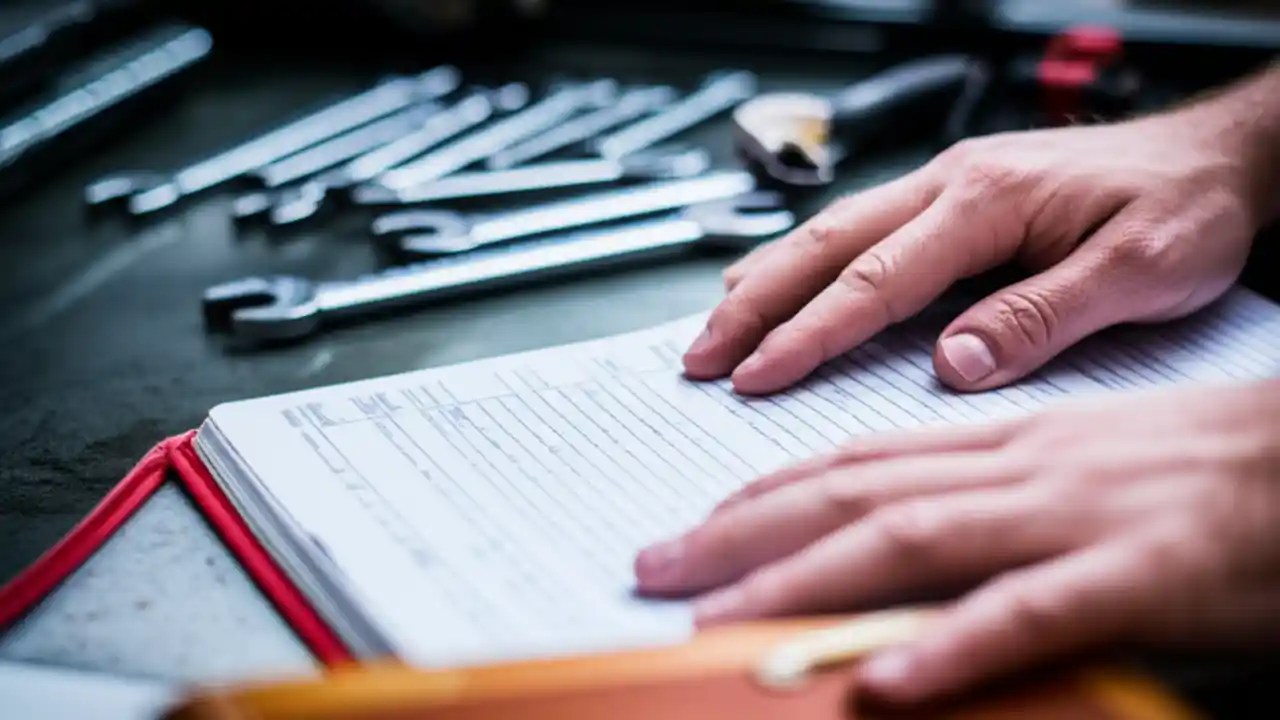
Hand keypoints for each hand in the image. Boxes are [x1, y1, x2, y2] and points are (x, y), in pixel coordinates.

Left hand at [634, 379, 1279, 703]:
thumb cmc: (1217, 467)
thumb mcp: (1086, 469)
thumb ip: (997, 498)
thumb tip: (908, 539)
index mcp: (1010, 444)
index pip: (860, 458)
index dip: (766, 491)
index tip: (699, 521)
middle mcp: (1022, 469)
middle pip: (854, 494)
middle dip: (742, 534)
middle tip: (656, 570)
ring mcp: (1075, 517)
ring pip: (911, 542)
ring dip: (801, 586)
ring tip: (717, 627)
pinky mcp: (1141, 572)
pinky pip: (1027, 613)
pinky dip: (945, 647)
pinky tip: (877, 686)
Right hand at [683, 70, 1279, 395]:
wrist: (1216, 158)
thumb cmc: (1186, 208)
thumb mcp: (1143, 269)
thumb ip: (1044, 315)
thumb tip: (952, 363)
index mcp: (988, 199)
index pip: (877, 278)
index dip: (810, 332)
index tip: (756, 375)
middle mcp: (952, 185)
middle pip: (827, 246)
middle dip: (755, 305)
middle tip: (701, 356)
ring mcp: (945, 188)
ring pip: (830, 232)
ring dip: (766, 282)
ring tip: (714, 328)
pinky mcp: (951, 203)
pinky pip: (857, 231)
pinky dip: (804, 263)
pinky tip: (775, 283)